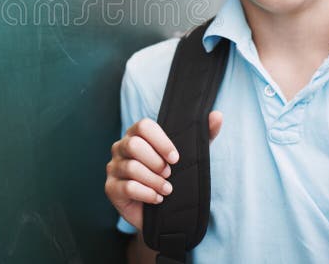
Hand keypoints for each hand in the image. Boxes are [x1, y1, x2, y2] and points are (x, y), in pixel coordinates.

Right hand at [105, 111, 222, 230]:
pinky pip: (127, 187)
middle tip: (169, 174)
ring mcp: (113, 167)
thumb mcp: (191, 156)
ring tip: (168, 189)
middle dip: (156, 162)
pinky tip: (158, 199)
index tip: (176, 158)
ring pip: (132, 167)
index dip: (161, 141)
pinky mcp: (111, 188)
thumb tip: (217, 115)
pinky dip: (147, 194)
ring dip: (155, 181)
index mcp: (136, 135)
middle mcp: (120, 147)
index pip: (144, 126)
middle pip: (134, 145)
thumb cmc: (172, 178)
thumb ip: (204, 135)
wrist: (161, 213)